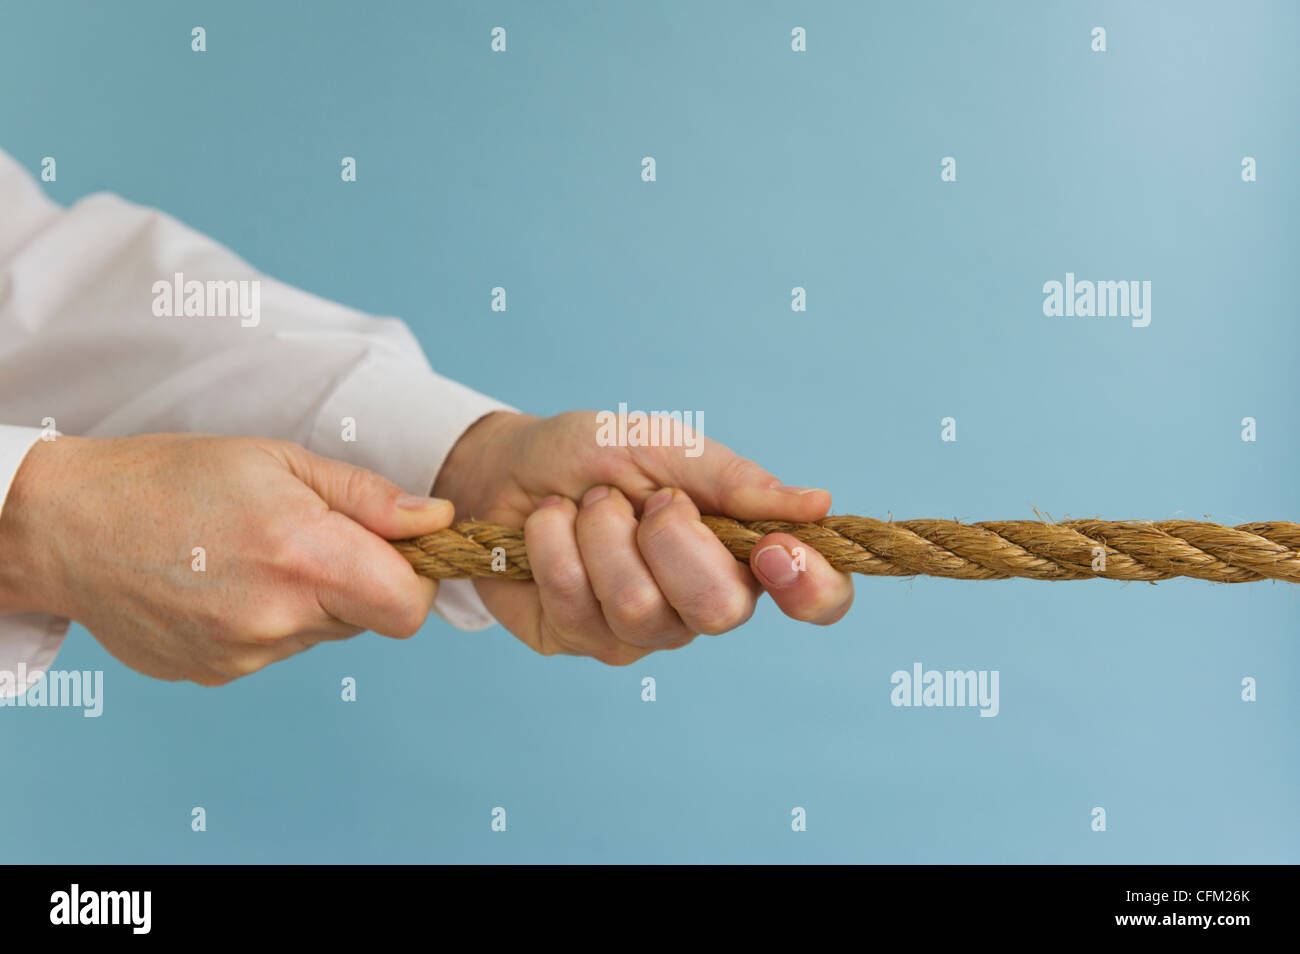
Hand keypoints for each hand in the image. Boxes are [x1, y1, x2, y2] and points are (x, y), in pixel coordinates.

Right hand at [0, 434, 453, 684]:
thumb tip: (436, 521)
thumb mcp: (278, 461)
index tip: (394, 548)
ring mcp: (244, 654)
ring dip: (313, 599)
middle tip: (311, 537)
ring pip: (324, 634)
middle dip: (362, 580)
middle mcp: (278, 618)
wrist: (66, 527)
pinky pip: (278, 648)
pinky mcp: (218, 673)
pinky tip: (226, 582)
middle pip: (370, 619)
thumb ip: (367, 498)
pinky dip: (271, 618)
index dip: (414, 578)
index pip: (409, 606)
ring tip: (256, 555)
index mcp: (303, 556)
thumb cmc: (172, 479)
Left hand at [432, 411, 853, 664]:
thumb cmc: (597, 454)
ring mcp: (639, 633)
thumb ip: (735, 480)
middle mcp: (699, 603)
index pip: (816, 598)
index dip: (810, 586)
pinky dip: (553, 541)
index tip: (774, 549)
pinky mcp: (578, 641)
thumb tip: (817, 503)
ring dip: (601, 531)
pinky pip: (574, 601)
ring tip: (586, 504)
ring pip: (638, 607)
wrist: (510, 465)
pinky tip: (547, 524)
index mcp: (741, 553)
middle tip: (645, 499)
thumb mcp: (666, 446)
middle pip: (719, 611)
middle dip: (672, 539)